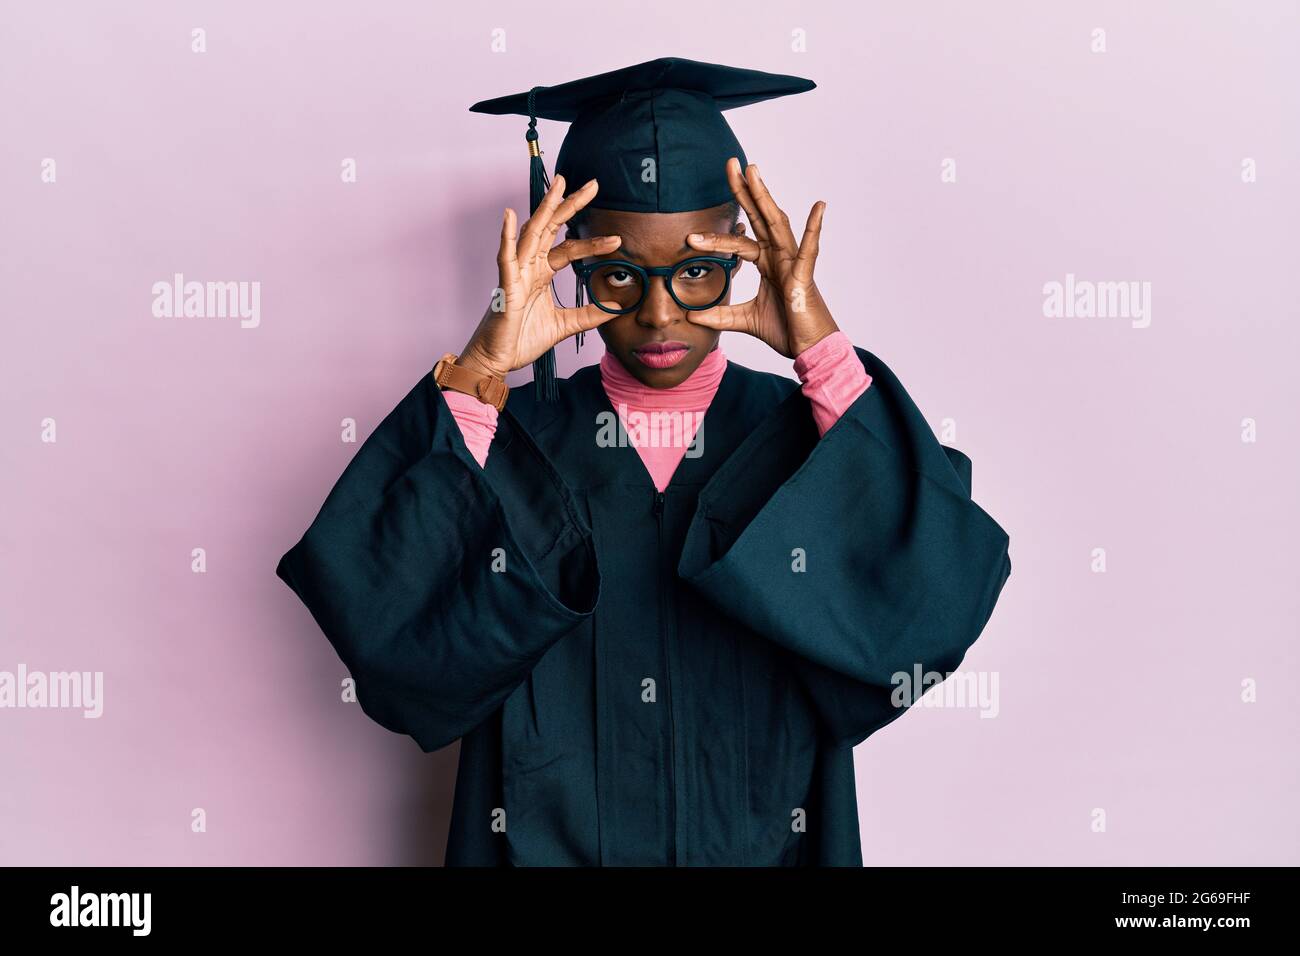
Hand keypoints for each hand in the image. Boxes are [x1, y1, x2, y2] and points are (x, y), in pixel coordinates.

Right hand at [459, 175, 621, 378]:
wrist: (497, 360)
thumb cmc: (522, 340)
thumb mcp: (565, 326)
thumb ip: (589, 315)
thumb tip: (617, 308)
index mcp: (541, 274)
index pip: (570, 249)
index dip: (593, 243)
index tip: (617, 240)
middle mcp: (529, 267)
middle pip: (552, 229)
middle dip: (570, 205)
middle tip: (592, 185)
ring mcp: (516, 274)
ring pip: (532, 234)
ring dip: (545, 208)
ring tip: (558, 185)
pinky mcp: (505, 287)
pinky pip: (506, 258)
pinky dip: (507, 236)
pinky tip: (510, 216)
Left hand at [683, 158, 837, 358]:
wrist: (810, 349)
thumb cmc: (786, 330)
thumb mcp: (745, 321)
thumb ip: (720, 316)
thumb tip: (691, 316)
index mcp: (767, 264)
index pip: (741, 240)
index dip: (717, 236)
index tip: (691, 236)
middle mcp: (779, 257)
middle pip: (759, 218)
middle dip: (744, 191)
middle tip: (730, 165)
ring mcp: (793, 263)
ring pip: (776, 224)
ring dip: (765, 197)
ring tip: (754, 172)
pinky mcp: (804, 277)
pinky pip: (809, 250)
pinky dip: (814, 228)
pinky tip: (818, 207)